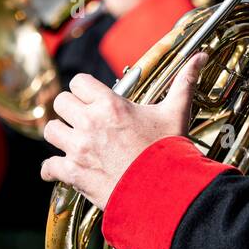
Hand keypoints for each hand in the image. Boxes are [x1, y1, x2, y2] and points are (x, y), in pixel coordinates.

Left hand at [39, 52, 207, 209]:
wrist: (165, 191)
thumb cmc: (170, 150)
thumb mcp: (176, 112)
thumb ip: (184, 82)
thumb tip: (200, 58)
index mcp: (110, 104)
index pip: (79, 82)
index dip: (84, 89)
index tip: (92, 98)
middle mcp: (90, 123)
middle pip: (60, 102)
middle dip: (70, 110)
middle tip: (82, 119)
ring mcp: (80, 149)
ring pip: (51, 130)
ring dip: (60, 135)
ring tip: (72, 141)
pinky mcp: (74, 173)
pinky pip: (48, 166)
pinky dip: (51, 169)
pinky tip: (59, 170)